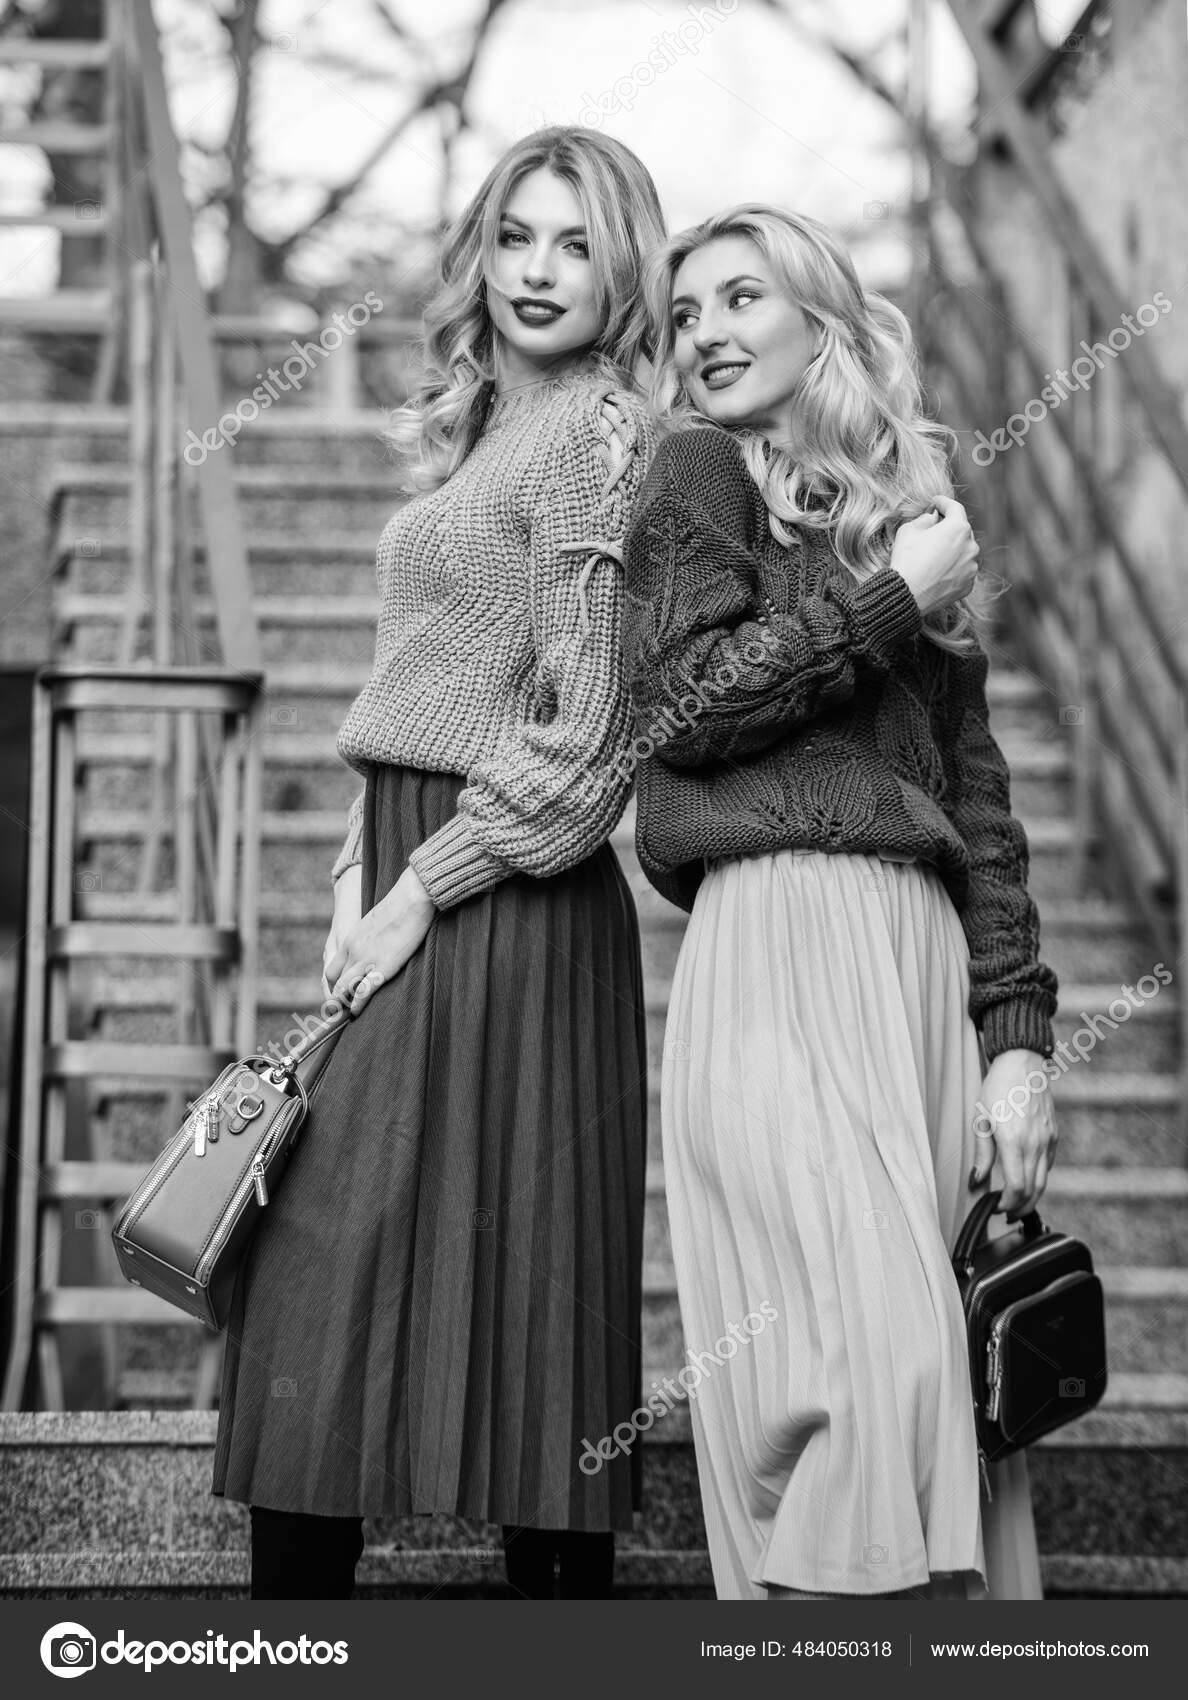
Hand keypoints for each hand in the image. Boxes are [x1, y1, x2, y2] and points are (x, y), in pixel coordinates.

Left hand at [324, 865, 435, 1014]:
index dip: (334, 985)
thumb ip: (371, 936)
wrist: (411, 897)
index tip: (340, 996)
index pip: (332, 968)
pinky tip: (357, 1012)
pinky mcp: (383, 966)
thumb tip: (378, 943)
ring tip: (347, 1016)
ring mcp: (366, 959)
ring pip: (343, 988)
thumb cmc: (401, 906)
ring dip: (342, 1004)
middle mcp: (353, 950)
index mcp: (351, 939)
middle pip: (333, 980)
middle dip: (334, 998)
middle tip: (340, 1012)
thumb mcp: (376, 921)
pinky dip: (357, 1005)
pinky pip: (363, 991)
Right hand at [889, 497, 979, 616]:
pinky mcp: (968, 584)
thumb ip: (924, 519)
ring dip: (952, 550)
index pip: (954, 508)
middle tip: (932, 532)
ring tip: (934, 557)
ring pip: (963, 552)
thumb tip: (932, 518)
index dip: (943, 502)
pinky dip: (953, 569)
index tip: (935, 502)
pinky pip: (962, 571)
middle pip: (961, 531)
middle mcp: (971, 546)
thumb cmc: (907, 560)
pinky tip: (938, 572)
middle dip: (948, 529)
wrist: (907, 595)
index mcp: (958, 528)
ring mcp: (971, 567)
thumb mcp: (909, 530)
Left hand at [969, 1048, 1058, 1220]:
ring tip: (1016, 1205)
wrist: (1022, 1064)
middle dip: (1020, 1208)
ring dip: (1031, 1198)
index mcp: (1014, 1141)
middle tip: (1007, 1215)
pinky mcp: (1054, 1136)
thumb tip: (976, 1182)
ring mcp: (1048, 1140)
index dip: (1007, 1204)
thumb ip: (981, 1154)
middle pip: (1033, 1191)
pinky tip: (1026, 1181)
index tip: (996, 1207)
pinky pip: (1048, 1166)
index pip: (1016, 1187)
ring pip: (1044, 1181)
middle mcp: (1035, 1144)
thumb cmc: (997, 1089)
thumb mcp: (981, 1120)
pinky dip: (1038, 1179)